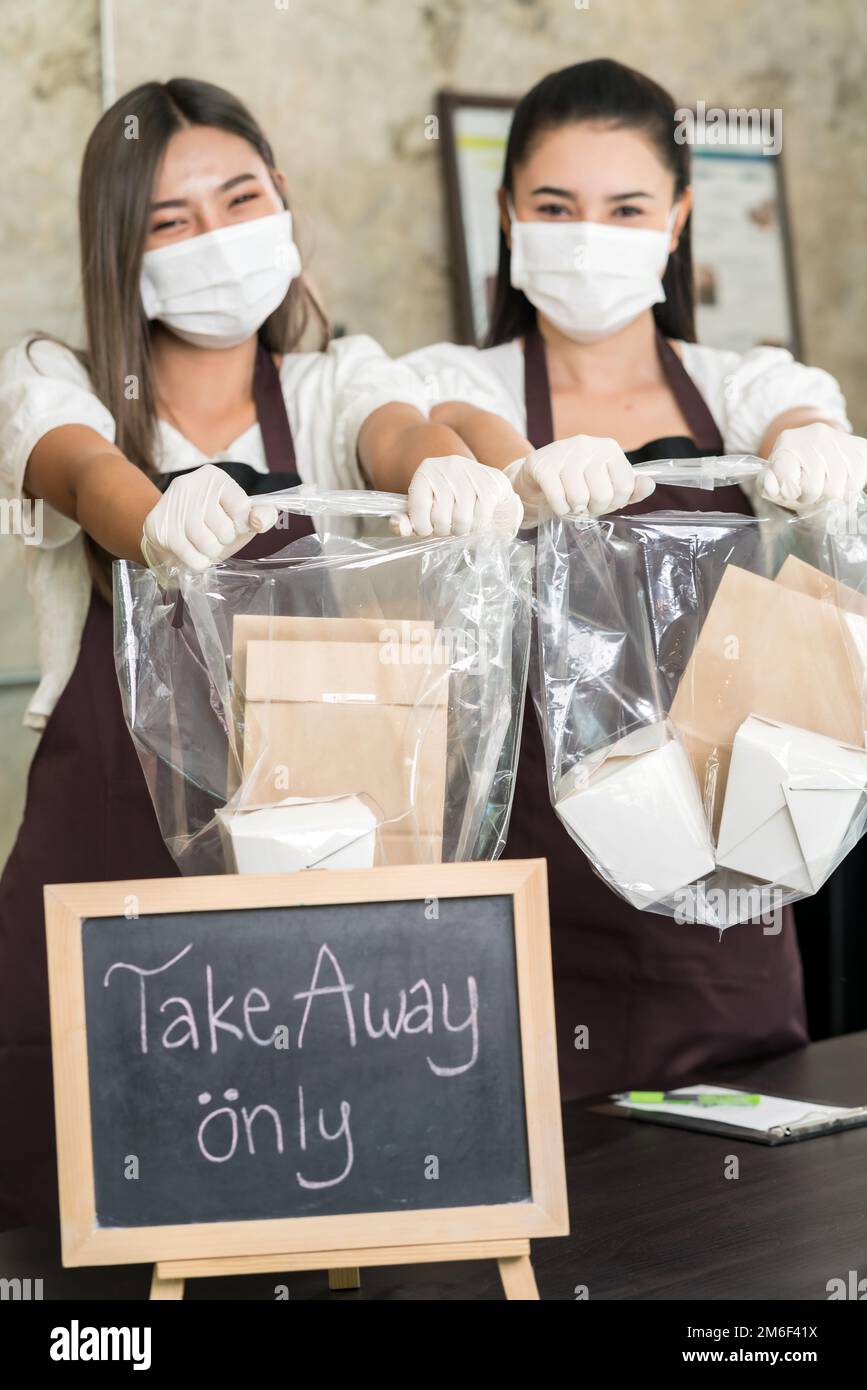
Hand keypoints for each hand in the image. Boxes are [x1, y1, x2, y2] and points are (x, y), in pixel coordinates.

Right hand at [141, 463, 277, 580]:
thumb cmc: (211, 521)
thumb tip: (259, 520)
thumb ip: (261, 516)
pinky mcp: (159, 527)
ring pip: (208, 545)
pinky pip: (192, 558)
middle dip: (223, 540)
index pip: (242, 509)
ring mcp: (173, 506)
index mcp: (215, 478)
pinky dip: (198, 562)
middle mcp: (191, 486)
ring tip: (204, 543)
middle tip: (213, 534)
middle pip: (225, 530)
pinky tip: (193, 551)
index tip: (233, 524)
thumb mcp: (239, 515)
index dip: (241, 525)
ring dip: (211, 552)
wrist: (169, 527)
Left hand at [390, 455, 523, 537]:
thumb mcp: (426, 507)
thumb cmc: (451, 499)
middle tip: (448, 525)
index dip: (422, 528)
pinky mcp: (490, 483)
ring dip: (461, 530)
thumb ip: (407, 520)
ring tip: (461, 522)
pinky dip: (477, 525)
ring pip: (461, 520)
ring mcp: (471, 473)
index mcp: (426, 470)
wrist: (489, 484)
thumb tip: (398, 527)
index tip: (428, 529)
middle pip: (440, 518)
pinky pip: (480, 518)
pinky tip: (476, 516)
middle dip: (444, 530)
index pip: (418, 507)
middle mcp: (447, 467)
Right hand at [504, 435, 654, 524]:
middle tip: (584, 505)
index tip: (603, 501)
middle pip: (603, 495)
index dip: (615, 503)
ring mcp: (563, 452)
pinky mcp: (542, 465)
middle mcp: (588, 445)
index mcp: (609, 448)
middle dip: (593, 509)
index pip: (626, 486)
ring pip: (579, 498)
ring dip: (574, 509)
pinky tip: (558, 503)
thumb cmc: (576, 482)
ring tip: (570, 502)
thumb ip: (630, 488)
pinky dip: (560, 509)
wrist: (535, 475)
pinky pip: (558, 499)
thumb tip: (650, 486)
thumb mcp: (606, 484)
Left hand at [760, 423, 866, 509]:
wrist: (821, 448)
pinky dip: (846, 490)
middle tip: (808, 490)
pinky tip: (839, 480)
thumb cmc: (794, 469)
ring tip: (823, 485)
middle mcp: (816, 435)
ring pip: (835, 491)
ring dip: (827, 496)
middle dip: (808, 497)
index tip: (789, 489)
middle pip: (812, 489)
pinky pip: (854, 486)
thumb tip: (772, 488)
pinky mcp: (861, 449)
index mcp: (788, 441)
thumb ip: (767, 484)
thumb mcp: (774, 476)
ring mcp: (840, 440)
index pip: (785, 477)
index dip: (788, 491)